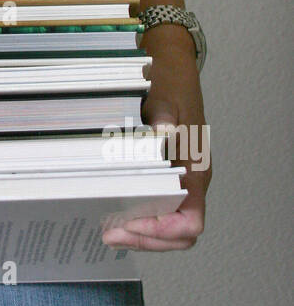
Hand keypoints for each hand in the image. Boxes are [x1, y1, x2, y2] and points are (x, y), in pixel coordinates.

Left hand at [103, 28, 210, 250]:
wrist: (174, 66)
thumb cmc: (172, 83)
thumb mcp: (165, 95)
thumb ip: (163, 115)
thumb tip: (161, 130)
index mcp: (196, 169)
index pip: (190, 222)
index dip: (162, 232)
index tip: (131, 224)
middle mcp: (192, 181)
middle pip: (178, 233)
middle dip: (145, 239)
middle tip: (109, 234)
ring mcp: (181, 179)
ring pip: (169, 224)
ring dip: (141, 232)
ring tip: (109, 228)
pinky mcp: (168, 174)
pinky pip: (160, 208)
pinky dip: (140, 217)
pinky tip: (115, 210)